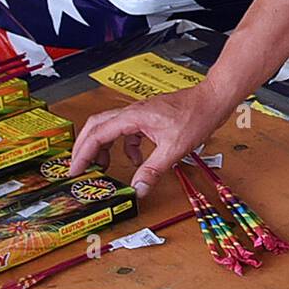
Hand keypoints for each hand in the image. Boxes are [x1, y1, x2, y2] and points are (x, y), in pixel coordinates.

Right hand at [68, 83, 227, 196]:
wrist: (214, 99)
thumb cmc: (196, 116)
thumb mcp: (174, 148)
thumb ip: (153, 170)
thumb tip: (137, 189)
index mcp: (133, 117)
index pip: (97, 134)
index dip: (82, 154)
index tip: (74, 171)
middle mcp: (133, 112)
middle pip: (96, 126)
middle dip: (84, 147)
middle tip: (79, 168)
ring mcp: (141, 113)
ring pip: (111, 128)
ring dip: (104, 147)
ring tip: (103, 167)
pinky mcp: (150, 117)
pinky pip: (128, 131)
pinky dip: (126, 146)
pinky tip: (137, 159)